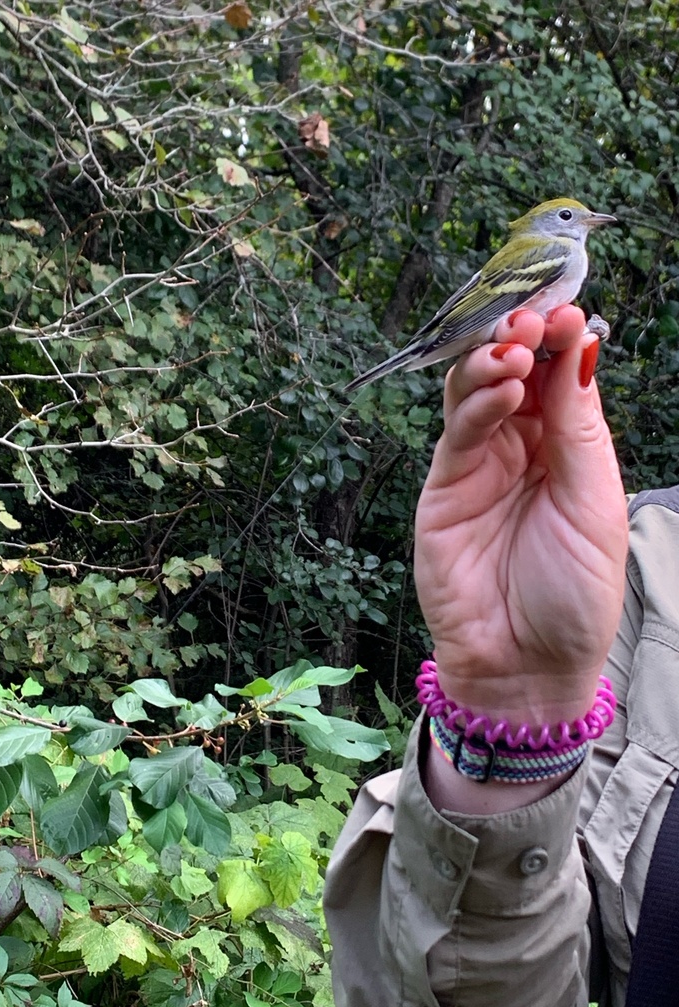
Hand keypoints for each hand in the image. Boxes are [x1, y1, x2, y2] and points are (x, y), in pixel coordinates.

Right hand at [415, 306, 628, 727]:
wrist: (524, 666)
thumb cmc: (573, 593)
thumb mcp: (593, 502)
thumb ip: (579, 426)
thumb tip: (582, 344)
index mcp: (568, 449)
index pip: (559, 377)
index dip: (559, 341)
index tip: (565, 311)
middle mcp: (522, 448)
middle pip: (514, 374)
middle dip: (521, 340)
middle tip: (530, 319)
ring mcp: (479, 465)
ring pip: (475, 392)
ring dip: (493, 363)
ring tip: (513, 350)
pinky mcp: (443, 487)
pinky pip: (457, 434)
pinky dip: (476, 405)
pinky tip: (500, 392)